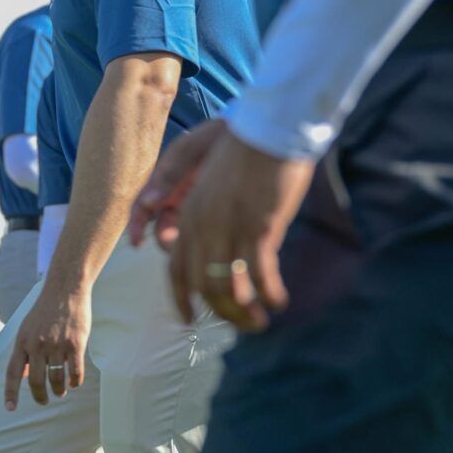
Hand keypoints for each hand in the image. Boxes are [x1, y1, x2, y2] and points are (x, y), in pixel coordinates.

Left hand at [4, 280, 90, 410]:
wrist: (66, 290)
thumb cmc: (45, 310)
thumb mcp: (27, 328)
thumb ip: (24, 351)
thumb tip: (24, 374)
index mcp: (22, 342)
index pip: (13, 372)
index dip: (11, 392)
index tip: (10, 408)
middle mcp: (37, 345)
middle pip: (37, 381)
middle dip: (40, 396)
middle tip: (44, 401)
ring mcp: (57, 345)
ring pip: (57, 379)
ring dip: (59, 390)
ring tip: (60, 392)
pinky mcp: (75, 344)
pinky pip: (75, 372)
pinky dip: (74, 382)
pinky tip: (73, 383)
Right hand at [129, 121, 222, 249]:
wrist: (249, 134)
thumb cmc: (213, 138)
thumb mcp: (189, 152)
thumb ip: (170, 175)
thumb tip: (148, 203)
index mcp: (162, 182)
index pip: (141, 208)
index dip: (136, 226)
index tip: (137, 243)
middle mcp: (174, 198)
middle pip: (162, 228)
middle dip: (166, 242)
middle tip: (178, 246)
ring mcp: (193, 207)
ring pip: (182, 234)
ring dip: (185, 245)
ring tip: (198, 246)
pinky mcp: (213, 214)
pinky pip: (203, 233)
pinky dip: (204, 240)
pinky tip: (214, 242)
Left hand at [167, 122, 314, 331]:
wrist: (271, 127)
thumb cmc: (242, 144)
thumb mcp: (204, 175)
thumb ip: (191, 210)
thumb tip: (173, 243)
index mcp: (188, 215)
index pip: (177, 270)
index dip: (182, 299)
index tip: (190, 320)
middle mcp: (202, 227)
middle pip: (203, 286)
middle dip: (220, 313)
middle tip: (241, 325)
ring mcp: (229, 230)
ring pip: (228, 288)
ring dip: (243, 312)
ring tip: (260, 322)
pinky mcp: (259, 229)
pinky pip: (259, 277)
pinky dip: (268, 295)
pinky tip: (279, 302)